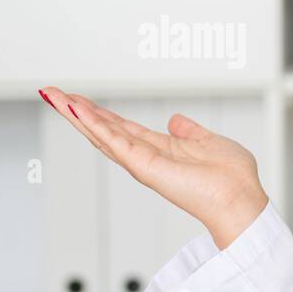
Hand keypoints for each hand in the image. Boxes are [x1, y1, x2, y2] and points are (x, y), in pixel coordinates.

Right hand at [38, 86, 267, 249]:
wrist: (240, 197)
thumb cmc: (233, 177)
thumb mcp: (210, 142)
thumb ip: (190, 131)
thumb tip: (175, 120)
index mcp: (163, 149)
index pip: (123, 128)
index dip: (100, 113)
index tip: (78, 99)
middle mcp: (148, 156)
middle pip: (105, 129)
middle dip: (78, 111)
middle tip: (52, 93)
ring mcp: (143, 162)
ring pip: (102, 134)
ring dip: (76, 115)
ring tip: (53, 96)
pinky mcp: (144, 166)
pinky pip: (114, 141)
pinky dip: (94, 124)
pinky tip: (76, 109)